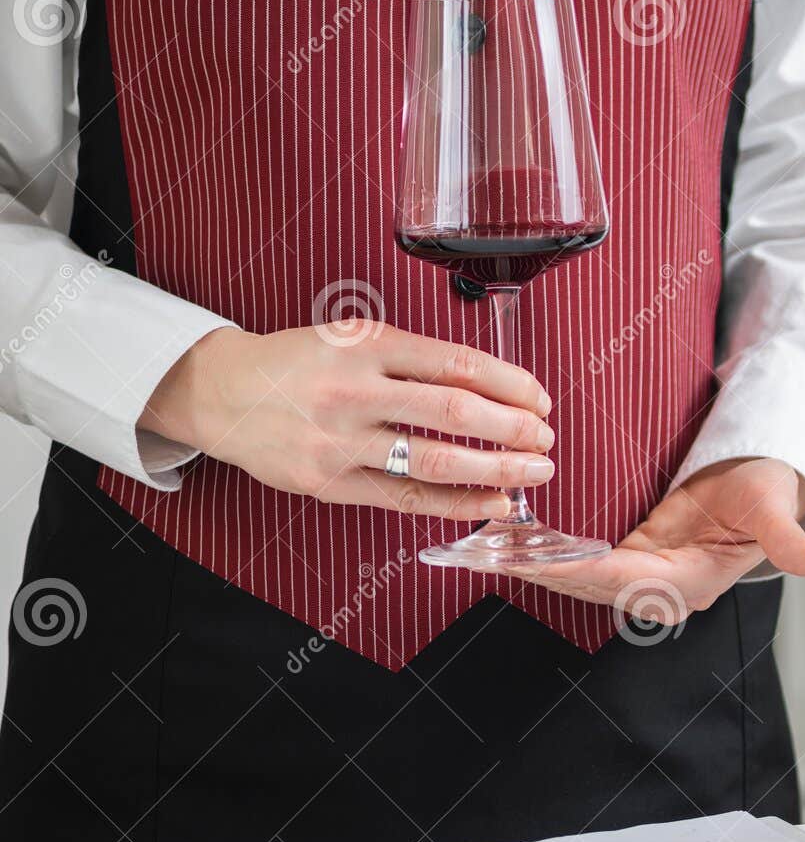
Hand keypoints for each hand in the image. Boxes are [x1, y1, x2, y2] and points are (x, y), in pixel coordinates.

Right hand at [140, 325, 556, 519]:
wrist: (221, 391)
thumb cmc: (300, 363)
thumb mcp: (354, 337)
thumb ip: (415, 358)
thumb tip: (493, 388)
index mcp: (367, 344)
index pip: (457, 363)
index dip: (510, 384)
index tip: (540, 399)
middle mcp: (353, 390)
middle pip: (453, 413)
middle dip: (513, 429)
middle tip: (547, 439)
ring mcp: (340, 439)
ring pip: (434, 461)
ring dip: (496, 470)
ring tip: (533, 472)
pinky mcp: (329, 482)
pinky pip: (406, 498)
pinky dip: (456, 503)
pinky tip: (491, 502)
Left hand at [502, 457, 804, 621]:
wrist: (760, 476)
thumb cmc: (767, 485)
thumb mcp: (775, 506)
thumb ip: (787, 538)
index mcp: (694, 582)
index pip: (631, 581)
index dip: (585, 572)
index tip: (542, 563)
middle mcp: (663, 587)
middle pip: (592, 585)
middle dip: (543, 573)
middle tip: (493, 556)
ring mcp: (643, 575)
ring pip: (578, 578)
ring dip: (534, 567)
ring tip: (487, 552)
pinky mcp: (629, 558)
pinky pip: (579, 562)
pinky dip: (545, 555)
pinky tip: (510, 544)